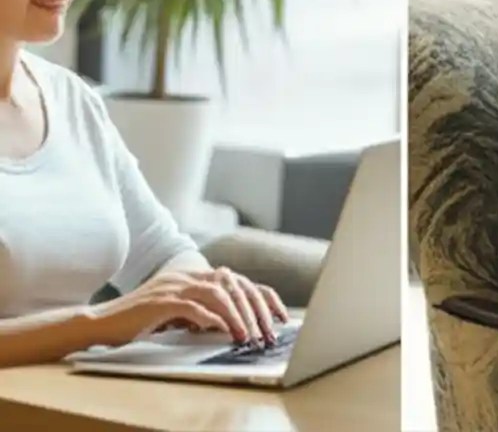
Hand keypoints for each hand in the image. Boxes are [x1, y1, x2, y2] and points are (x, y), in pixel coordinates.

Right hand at [87, 268, 287, 347]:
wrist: (104, 321)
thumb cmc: (143, 319)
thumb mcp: (180, 311)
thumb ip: (205, 311)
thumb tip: (234, 324)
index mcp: (196, 275)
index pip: (240, 281)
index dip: (264, 298)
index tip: (281, 318)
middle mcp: (188, 275)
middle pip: (234, 286)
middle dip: (255, 311)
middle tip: (267, 334)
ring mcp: (175, 286)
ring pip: (218, 295)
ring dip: (237, 317)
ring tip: (248, 336)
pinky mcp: (162, 301)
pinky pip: (194, 308)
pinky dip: (212, 321)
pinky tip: (223, 334)